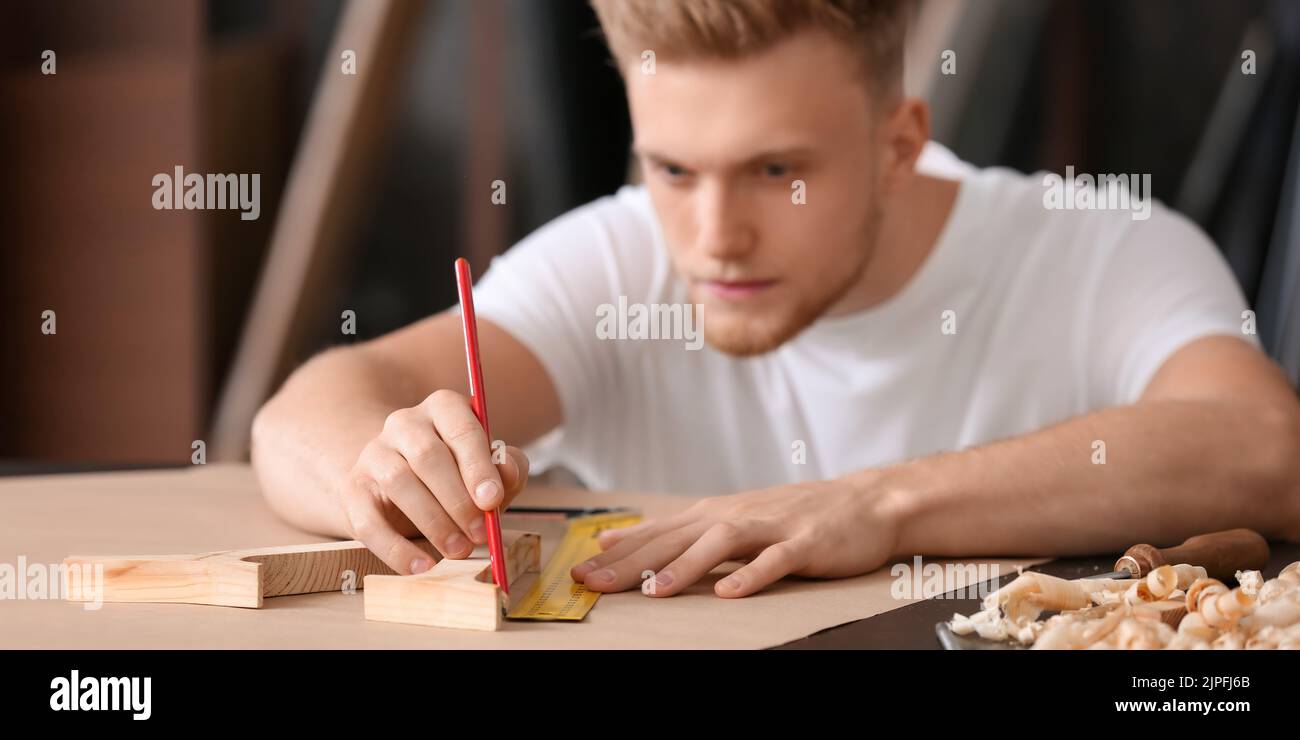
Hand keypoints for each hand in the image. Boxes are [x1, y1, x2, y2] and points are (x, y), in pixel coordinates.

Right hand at [341, 389, 529, 573]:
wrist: (401, 488)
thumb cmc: (458, 475)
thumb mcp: (490, 469)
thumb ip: (508, 468)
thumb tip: (507, 471)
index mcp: (443, 408)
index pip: (461, 428)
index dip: (478, 466)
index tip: (492, 501)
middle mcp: (404, 423)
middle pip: (428, 456)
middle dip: (458, 501)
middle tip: (480, 534)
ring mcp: (374, 453)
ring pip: (398, 482)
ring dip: (433, 523)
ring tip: (458, 550)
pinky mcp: (354, 489)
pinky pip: (369, 521)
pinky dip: (396, 549)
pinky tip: (422, 566)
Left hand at [570, 478, 900, 597]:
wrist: (864, 502)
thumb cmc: (793, 516)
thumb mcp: (732, 518)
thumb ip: (679, 532)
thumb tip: (619, 538)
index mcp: (715, 513)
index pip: (657, 533)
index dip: (618, 554)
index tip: (578, 571)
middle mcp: (736, 515)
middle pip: (677, 538)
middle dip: (633, 562)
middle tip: (594, 582)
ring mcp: (771, 527)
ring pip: (720, 544)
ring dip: (686, 567)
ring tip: (655, 591)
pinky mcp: (805, 543)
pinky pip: (776, 561)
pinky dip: (753, 576)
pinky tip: (730, 594)